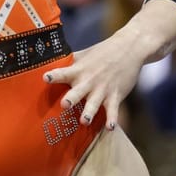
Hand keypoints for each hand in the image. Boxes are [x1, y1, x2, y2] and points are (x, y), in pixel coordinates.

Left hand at [43, 0, 175, 128]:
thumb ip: (69, 62)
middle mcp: (89, 80)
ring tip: (84, 121)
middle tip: (64, 105)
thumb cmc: (103, 51)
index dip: (54, 76)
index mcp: (79, 70)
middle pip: (77, 91)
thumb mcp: (84, 54)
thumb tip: (50, 61)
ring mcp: (103, 89)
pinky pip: (113, 109)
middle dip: (71, 98)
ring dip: (89, 113)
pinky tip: (110, 127)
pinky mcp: (115, 95)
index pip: (63, 73)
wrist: (129, 48)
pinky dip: (112, 118)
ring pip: (94, 103)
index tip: (45, 78)